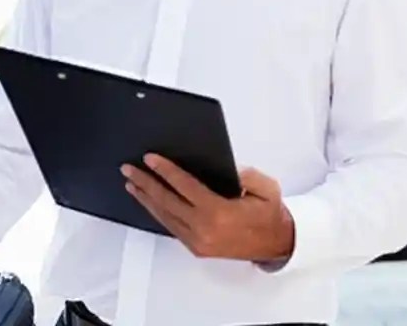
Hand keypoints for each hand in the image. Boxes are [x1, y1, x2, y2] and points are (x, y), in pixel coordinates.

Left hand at [121, 154, 294, 261]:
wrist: (278, 244)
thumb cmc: (269, 214)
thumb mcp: (266, 188)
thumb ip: (247, 175)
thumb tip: (227, 168)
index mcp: (219, 212)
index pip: (184, 186)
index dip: (165, 171)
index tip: (149, 158)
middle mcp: (204, 229)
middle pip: (167, 201)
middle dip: (145, 183)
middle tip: (129, 169)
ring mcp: (198, 241)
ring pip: (164, 216)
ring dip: (145, 199)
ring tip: (131, 183)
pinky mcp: (197, 248)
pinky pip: (171, 227)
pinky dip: (158, 213)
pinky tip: (149, 202)